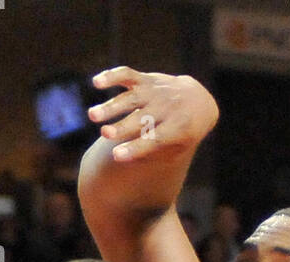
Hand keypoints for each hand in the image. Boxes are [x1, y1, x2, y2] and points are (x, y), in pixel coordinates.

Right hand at [88, 67, 218, 162]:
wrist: (197, 101)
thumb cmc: (181, 134)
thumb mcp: (177, 148)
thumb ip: (154, 153)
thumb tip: (121, 158)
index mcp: (177, 128)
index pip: (154, 140)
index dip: (135, 148)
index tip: (116, 156)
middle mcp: (166, 108)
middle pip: (141, 119)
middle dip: (122, 126)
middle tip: (104, 134)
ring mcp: (155, 92)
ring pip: (131, 98)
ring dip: (111, 106)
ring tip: (92, 115)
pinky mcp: (145, 79)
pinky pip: (128, 75)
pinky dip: (112, 76)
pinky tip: (96, 82)